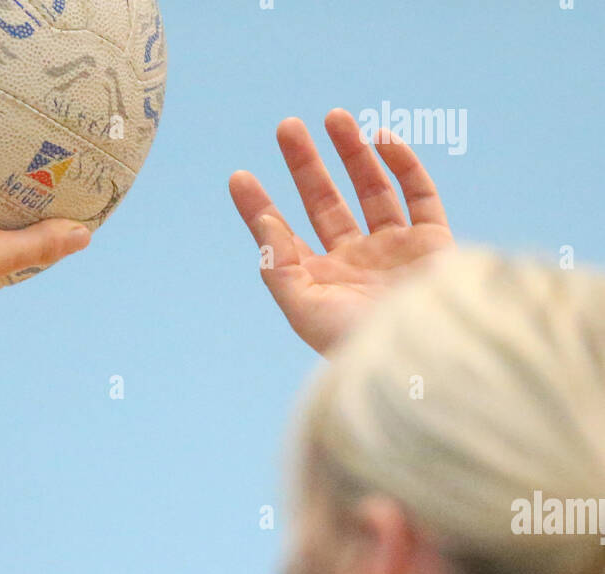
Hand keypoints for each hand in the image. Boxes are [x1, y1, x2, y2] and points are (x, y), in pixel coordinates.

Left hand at [230, 108, 454, 355]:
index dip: (259, 208)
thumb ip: (278, 265)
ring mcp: (395, 252)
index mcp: (321, 285)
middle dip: (306, 166)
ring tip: (333, 117)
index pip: (283, 238)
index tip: (238, 177)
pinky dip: (402, 165)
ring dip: (352, 153)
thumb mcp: (304, 310)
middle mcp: (356, 266)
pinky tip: (380, 137)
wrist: (420, 360)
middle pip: (325, 205)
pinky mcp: (433, 243)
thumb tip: (263, 219)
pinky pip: (418, 194)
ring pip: (372, 191)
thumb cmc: (357, 346)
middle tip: (286, 127)